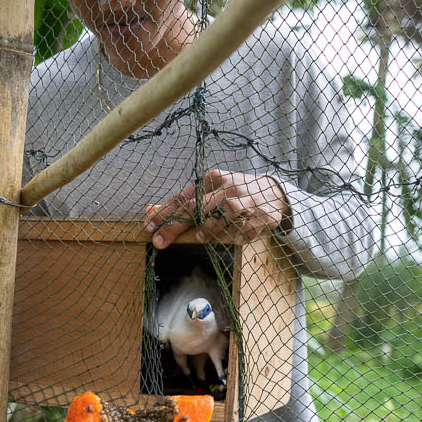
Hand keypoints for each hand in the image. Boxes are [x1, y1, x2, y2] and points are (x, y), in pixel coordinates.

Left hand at [143, 169, 290, 249]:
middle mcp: (229, 187)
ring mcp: (247, 201)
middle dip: (175, 226)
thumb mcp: (208, 193)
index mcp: (213, 180)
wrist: (273, 192)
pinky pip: (247, 228)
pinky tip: (235, 239)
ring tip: (202, 236)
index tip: (148, 227)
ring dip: (210, 228)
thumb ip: (181, 202)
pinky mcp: (262, 215)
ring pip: (224, 213)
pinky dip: (239, 235)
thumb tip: (149, 211)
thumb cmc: (234, 193)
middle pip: (198, 207)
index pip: (183, 197)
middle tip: (161, 241)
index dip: (164, 213)